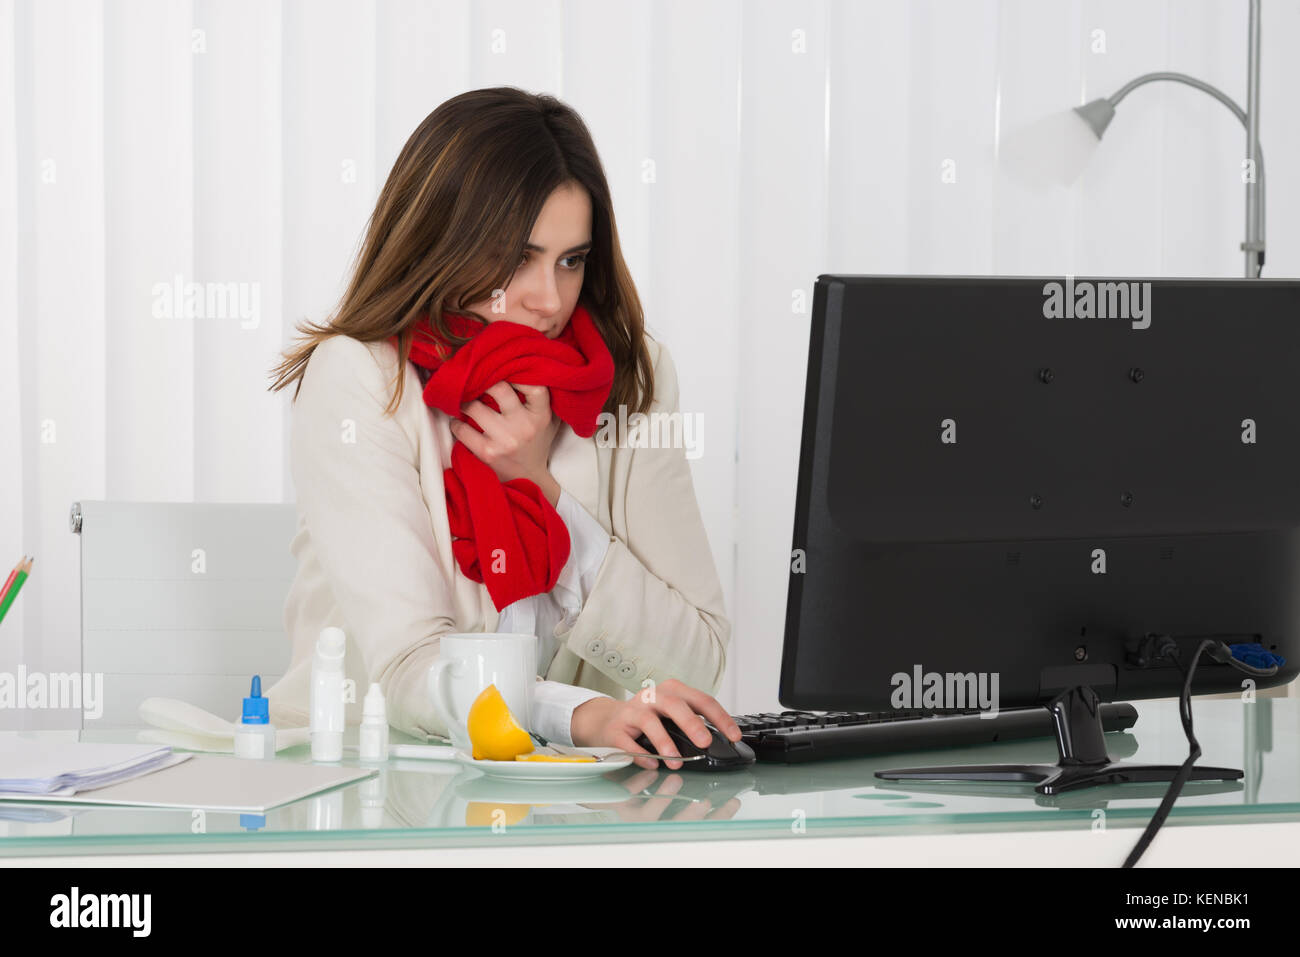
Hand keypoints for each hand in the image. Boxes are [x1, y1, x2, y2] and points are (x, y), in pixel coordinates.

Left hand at [450, 381, 562, 493]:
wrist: (528, 478)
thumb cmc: (535, 442)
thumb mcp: (546, 420)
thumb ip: (538, 398)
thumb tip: (519, 367)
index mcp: (541, 415)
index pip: (533, 385)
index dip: (515, 373)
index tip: (503, 371)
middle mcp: (524, 426)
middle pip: (498, 388)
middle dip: (483, 381)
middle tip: (475, 380)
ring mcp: (504, 440)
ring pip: (474, 406)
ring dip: (464, 401)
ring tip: (464, 401)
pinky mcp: (487, 453)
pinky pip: (462, 429)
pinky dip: (457, 423)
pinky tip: (460, 422)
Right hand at [570, 679, 743, 770]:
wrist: (608, 719)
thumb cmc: (647, 717)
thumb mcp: (672, 713)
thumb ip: (692, 722)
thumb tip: (719, 741)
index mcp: (673, 691)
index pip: (701, 700)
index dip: (720, 717)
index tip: (733, 735)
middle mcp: (653, 697)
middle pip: (674, 704)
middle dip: (691, 724)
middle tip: (704, 743)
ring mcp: (633, 711)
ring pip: (649, 722)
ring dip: (665, 742)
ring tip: (675, 762)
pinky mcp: (617, 728)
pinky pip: (628, 742)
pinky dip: (641, 755)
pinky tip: (652, 764)